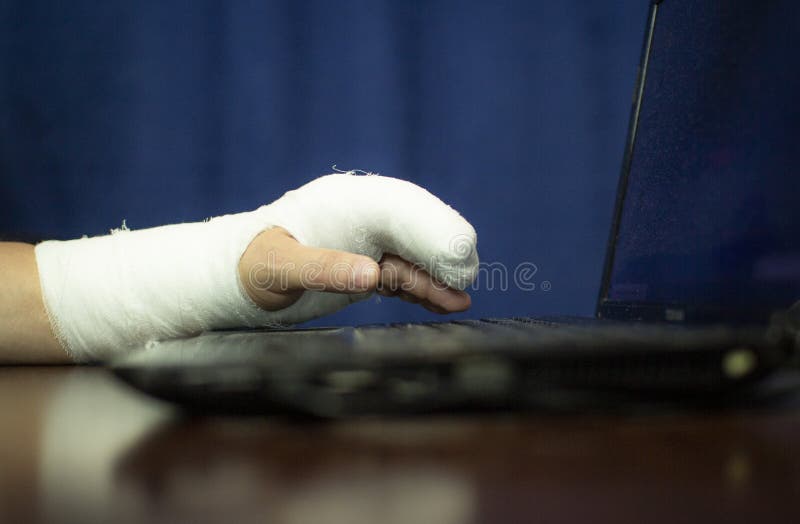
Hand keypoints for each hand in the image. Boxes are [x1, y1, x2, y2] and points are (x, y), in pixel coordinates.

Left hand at [238, 227, 470, 313]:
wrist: (235, 274)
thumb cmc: (251, 266)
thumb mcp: (279, 269)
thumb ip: (324, 268)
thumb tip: (372, 276)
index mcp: (347, 203)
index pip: (404, 208)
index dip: (435, 234)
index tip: (457, 266)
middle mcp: (365, 213)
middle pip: (422, 224)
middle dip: (445, 252)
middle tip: (463, 285)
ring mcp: (370, 237)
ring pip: (420, 250)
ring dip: (440, 275)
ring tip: (460, 302)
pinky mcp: (370, 261)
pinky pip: (408, 270)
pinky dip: (426, 286)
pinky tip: (445, 302)